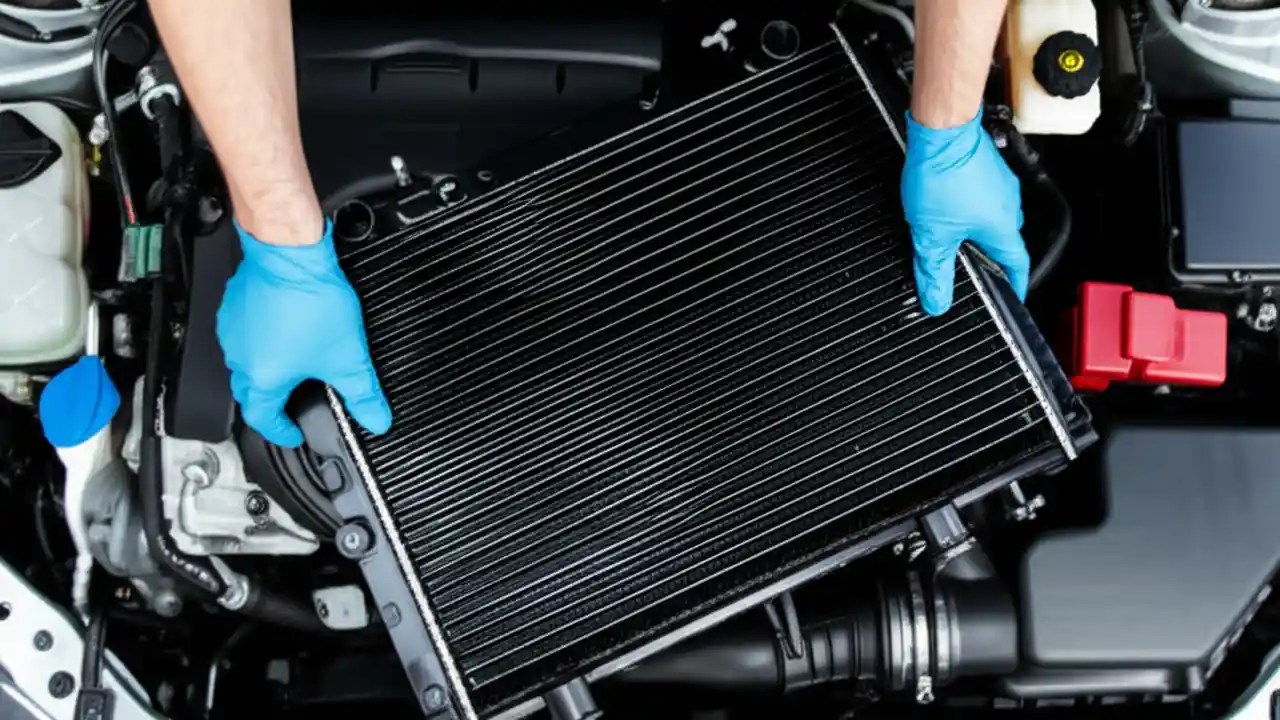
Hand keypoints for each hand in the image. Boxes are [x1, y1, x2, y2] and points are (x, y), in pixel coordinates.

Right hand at [217, 221, 391, 446]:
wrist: (291, 253)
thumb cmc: (310, 300)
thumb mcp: (347, 356)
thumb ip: (362, 394)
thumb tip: (376, 418)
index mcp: (262, 377)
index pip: (262, 419)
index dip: (279, 431)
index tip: (293, 432)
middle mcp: (239, 356)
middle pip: (249, 392)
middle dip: (271, 403)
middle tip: (291, 404)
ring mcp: (233, 329)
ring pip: (244, 361)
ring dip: (265, 369)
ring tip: (293, 365)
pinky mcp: (235, 305)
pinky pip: (243, 333)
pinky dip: (260, 341)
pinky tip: (283, 331)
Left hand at [901, 108, 1028, 315]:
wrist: (941, 129)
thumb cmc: (942, 175)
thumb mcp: (931, 234)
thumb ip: (934, 271)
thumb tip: (937, 302)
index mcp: (1002, 228)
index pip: (1017, 264)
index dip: (1014, 283)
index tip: (1011, 295)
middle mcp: (1009, 205)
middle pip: (1003, 241)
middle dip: (986, 255)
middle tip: (967, 266)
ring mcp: (1000, 183)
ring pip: (991, 217)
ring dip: (974, 229)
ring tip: (950, 233)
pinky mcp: (988, 167)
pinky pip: (984, 196)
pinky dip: (969, 207)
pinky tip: (948, 205)